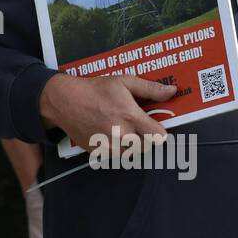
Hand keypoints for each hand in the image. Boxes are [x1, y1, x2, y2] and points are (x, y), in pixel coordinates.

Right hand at [39, 74, 177, 150]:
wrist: (65, 101)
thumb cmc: (95, 89)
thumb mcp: (124, 82)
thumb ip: (150, 88)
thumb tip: (172, 91)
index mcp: (130, 116)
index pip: (159, 137)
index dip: (159, 131)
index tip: (154, 125)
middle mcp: (121, 134)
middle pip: (147, 147)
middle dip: (144, 137)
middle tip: (135, 125)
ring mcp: (109, 145)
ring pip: (132, 153)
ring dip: (131, 144)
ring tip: (121, 129)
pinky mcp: (98, 152)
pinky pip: (116, 155)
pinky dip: (116, 148)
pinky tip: (108, 133)